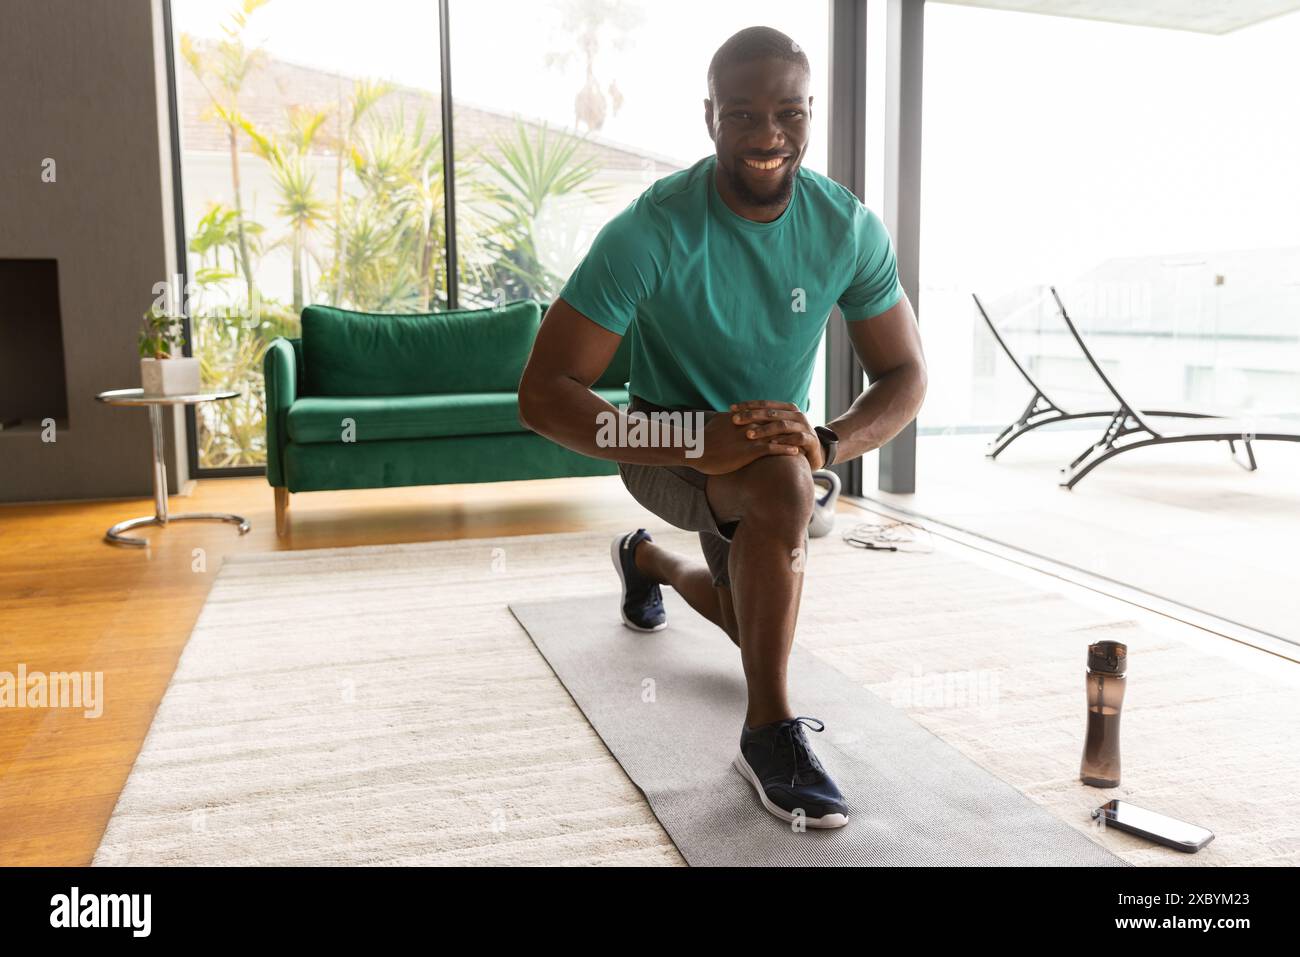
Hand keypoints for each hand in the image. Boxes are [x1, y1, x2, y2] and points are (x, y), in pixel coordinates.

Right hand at [690, 405, 804, 474]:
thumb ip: (725, 421)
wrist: (693, 449)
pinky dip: (785, 449)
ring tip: (803, 440)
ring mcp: (749, 437)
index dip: (775, 418)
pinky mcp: (749, 450)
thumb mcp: (714, 425)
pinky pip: (772, 448)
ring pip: (776, 434)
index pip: (762, 414)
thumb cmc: (700, 440)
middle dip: (787, 426)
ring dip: (791, 437)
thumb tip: (727, 419)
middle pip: (772, 422)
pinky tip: (796, 452)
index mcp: (739, 418)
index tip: (787, 420)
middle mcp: (747, 424)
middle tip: (801, 429)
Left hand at [728, 400, 824, 471]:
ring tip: (749, 434)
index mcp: (787, 409)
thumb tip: (736, 418)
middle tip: (735, 420)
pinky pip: (797, 438)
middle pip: (771, 412)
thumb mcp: (777, 430)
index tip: (731, 408)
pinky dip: (784, 441)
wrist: (816, 453)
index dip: (748, 405)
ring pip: (782, 425)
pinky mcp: (811, 439)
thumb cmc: (790, 441)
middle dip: (752, 415)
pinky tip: (772, 444)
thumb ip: (763, 423)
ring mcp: (804, 426)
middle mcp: (796, 414)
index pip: (764, 404)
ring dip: (764, 429)